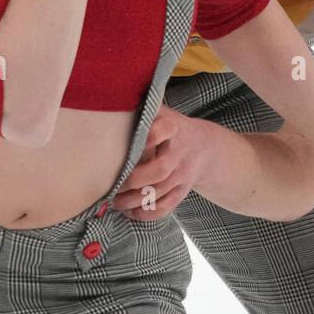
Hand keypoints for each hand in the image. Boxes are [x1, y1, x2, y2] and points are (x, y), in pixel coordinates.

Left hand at [113, 104, 209, 220]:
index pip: (163, 130)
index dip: (149, 136)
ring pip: (159, 193)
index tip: (132, 142)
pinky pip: (166, 208)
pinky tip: (129, 211)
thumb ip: (141, 108)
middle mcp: (179, 153)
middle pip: (160, 170)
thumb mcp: (160, 112)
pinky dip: (146, 214)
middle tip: (112, 183)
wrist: (203, 147)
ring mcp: (181, 175)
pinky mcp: (181, 192)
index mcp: (172, 128)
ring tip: (114, 201)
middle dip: (134, 180)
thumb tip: (110, 99)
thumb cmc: (169, 127)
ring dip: (133, 200)